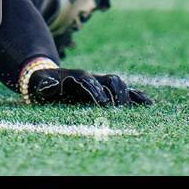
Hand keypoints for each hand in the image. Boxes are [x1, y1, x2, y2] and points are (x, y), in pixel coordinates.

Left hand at [26, 67, 152, 106]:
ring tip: (132, 110)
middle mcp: (92, 78)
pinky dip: (136, 96)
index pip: (87, 80)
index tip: (101, 104)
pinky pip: (126, 91)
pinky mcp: (108, 90)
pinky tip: (149, 105)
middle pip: (109, 80)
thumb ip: (43, 85)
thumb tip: (50, 86)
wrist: (49, 78)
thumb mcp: (38, 84)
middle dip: (114, 93)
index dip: (94, 90)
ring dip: (126, 95)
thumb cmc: (42, 85)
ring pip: (118, 84)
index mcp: (76, 77)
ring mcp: (101, 83)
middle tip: (118, 110)